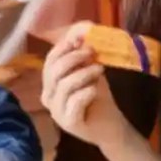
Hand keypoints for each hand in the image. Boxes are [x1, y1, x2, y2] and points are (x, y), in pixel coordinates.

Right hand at [40, 29, 126, 148]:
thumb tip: (80, 33)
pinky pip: (74, 102)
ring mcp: (56, 112)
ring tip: (99, 69)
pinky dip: (86, 92)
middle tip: (92, 53)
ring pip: (64, 86)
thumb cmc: (98, 98)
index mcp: (50, 85)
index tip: (78, 40)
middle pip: (53, 72)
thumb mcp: (90, 72)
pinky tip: (95, 90)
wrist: (111, 126)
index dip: (62, 49)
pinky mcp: (68, 123)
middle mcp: (49, 98)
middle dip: (73, 58)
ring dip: (83, 73)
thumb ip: (83, 57)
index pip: (49, 62)